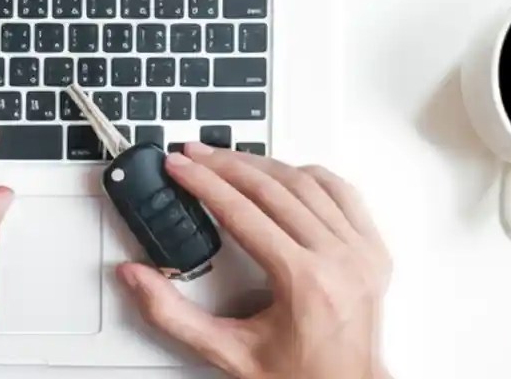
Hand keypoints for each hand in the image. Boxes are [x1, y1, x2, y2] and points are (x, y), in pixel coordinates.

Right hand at [118, 143, 391, 378]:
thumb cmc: (300, 376)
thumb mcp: (227, 352)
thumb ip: (172, 315)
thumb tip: (136, 277)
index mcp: (305, 282)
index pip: (243, 214)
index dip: (204, 184)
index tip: (180, 167)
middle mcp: (339, 260)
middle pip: (273, 189)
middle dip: (225, 164)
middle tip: (194, 154)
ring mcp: (361, 252)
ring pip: (307, 183)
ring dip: (263, 164)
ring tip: (228, 157)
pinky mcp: (374, 250)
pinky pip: (343, 194)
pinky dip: (311, 176)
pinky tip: (286, 172)